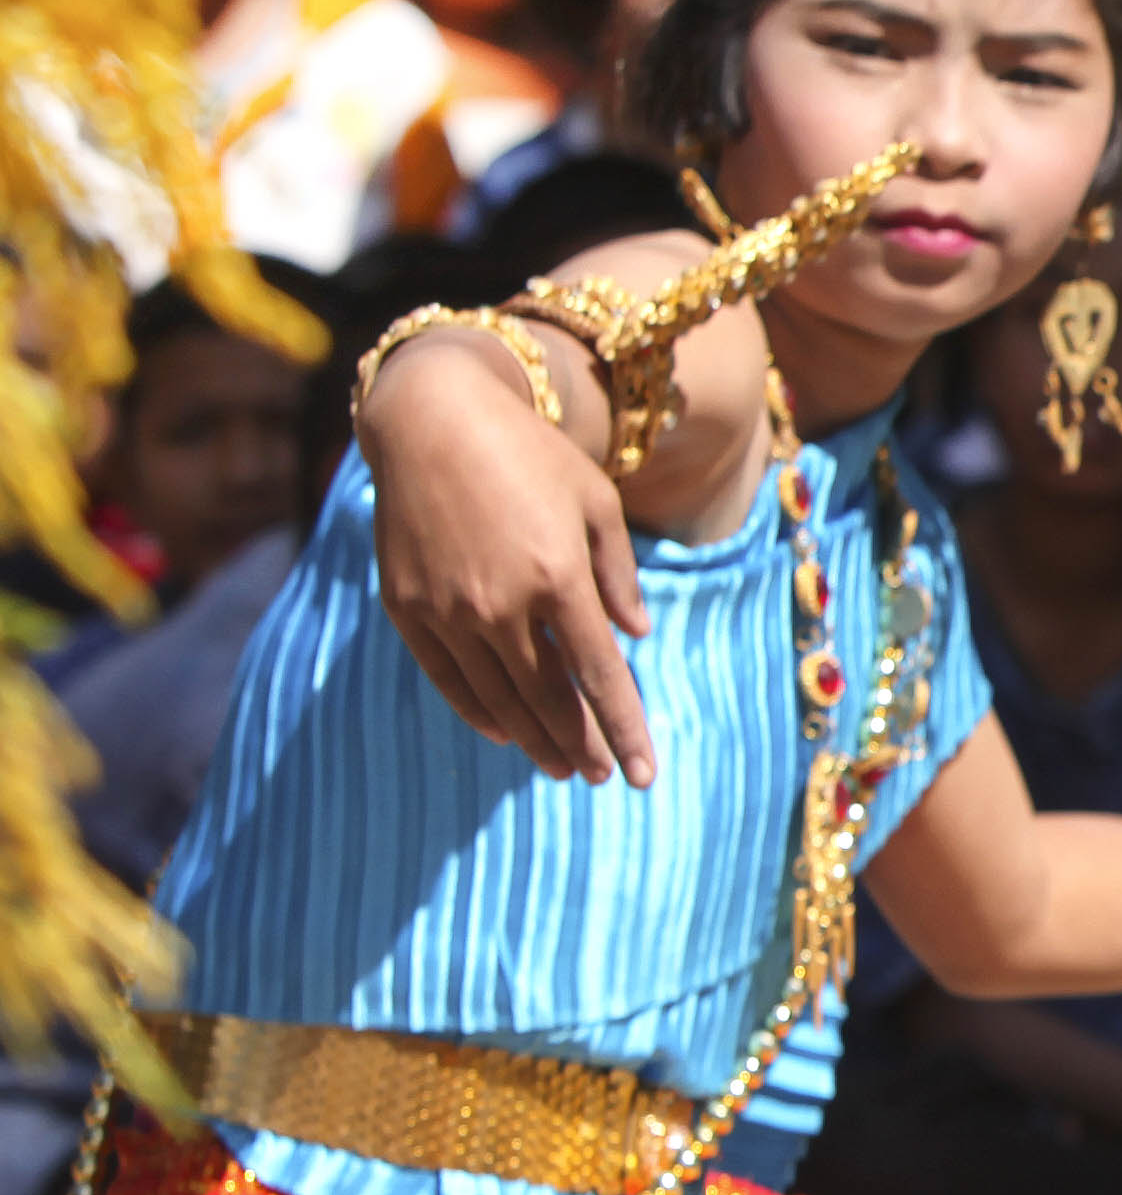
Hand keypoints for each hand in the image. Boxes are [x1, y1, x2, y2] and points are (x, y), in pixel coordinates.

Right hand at [367, 330, 655, 785]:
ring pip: (497, 698)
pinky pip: (448, 677)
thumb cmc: (530, 454)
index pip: (600, 678)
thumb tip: (634, 636)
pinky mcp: (407, 607)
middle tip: (601, 775)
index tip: (643, 775)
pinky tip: (504, 732)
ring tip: (561, 767)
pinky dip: (478, 711)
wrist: (432, 419)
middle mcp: (500, 604)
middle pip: (549, 699)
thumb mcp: (596, 504)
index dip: (624, 731)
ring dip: (533, 740)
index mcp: (558, 578)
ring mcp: (448, 609)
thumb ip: (617, 575)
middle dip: (580, 745)